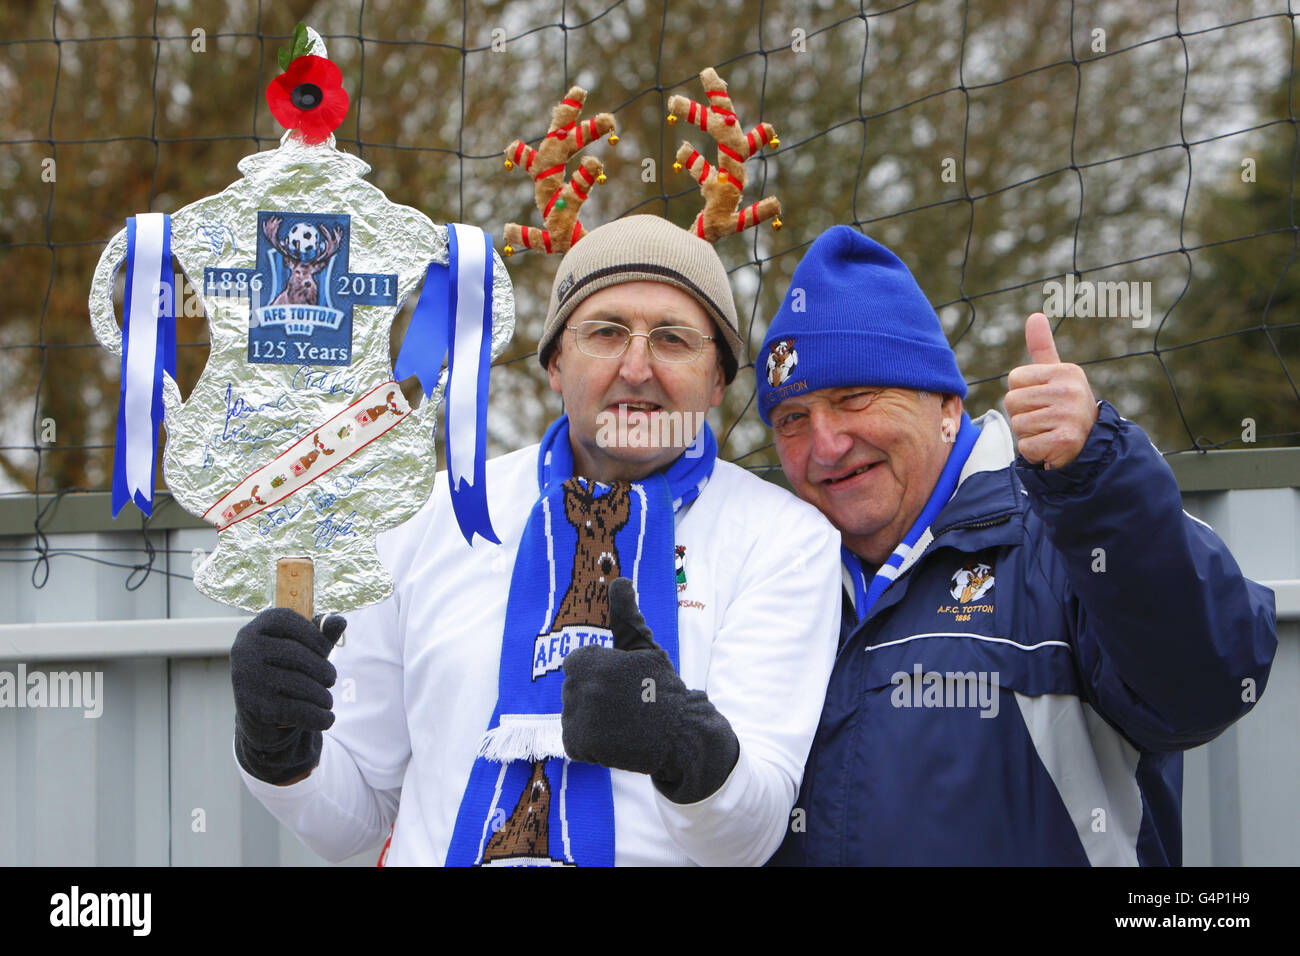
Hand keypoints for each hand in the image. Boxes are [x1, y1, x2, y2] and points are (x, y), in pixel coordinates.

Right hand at [230, 608, 345, 784]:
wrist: (259, 715)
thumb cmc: (286, 672)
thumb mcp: (303, 650)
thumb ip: (322, 634)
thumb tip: (340, 621)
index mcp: (255, 628)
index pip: (289, 622)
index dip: (315, 636)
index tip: (326, 650)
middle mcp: (245, 650)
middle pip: (296, 654)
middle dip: (322, 669)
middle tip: (331, 679)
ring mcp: (246, 678)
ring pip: (299, 683)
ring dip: (322, 696)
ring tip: (327, 700)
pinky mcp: (253, 706)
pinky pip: (296, 709)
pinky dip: (317, 716)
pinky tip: (327, 719)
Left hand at [561, 578, 738, 803]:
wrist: (679, 734)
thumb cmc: (662, 686)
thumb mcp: (644, 647)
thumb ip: (626, 615)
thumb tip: (619, 579)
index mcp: (591, 661)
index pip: (576, 663)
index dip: (600, 672)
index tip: (621, 682)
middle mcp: (580, 689)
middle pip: (573, 688)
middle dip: (594, 695)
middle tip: (624, 704)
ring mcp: (578, 719)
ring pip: (573, 714)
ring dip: (592, 720)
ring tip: (621, 722)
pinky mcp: (578, 745)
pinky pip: (574, 740)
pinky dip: (590, 743)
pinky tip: (614, 739)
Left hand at [1005, 313, 1098, 469]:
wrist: (1089, 445)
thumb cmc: (1064, 406)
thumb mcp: (1056, 374)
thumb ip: (1042, 348)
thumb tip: (1035, 315)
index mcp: (1065, 371)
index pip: (1014, 378)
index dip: (1021, 393)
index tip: (1042, 400)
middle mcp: (1070, 390)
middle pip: (1012, 401)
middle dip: (1023, 415)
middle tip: (1045, 419)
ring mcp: (1069, 415)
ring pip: (1018, 424)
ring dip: (1029, 435)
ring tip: (1049, 431)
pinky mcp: (1065, 440)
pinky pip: (1027, 447)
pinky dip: (1035, 452)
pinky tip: (1052, 447)